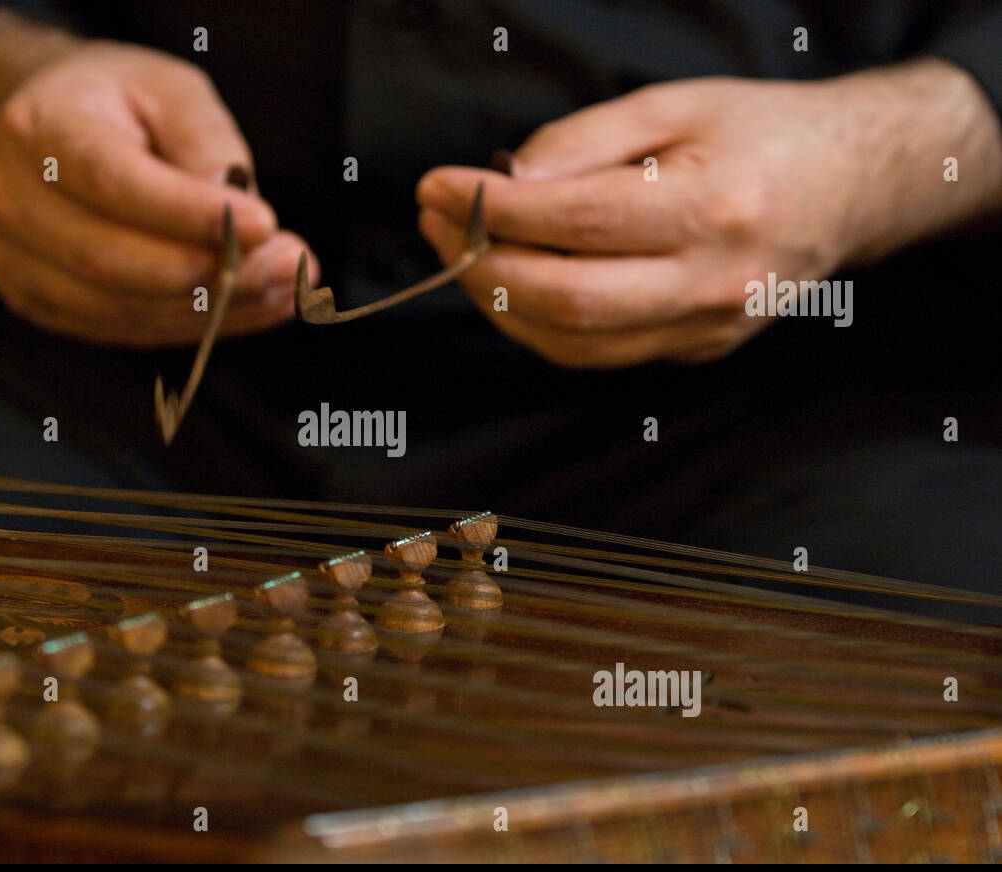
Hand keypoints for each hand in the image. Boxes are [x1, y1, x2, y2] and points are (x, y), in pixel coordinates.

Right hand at [0, 11, 316, 348]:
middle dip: (210, 274)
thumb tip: (237, 210)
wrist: (49, 129)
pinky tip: (245, 307)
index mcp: (38, 129)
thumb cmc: (117, 105)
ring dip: (209, 311)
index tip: (263, 224)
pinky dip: (190, 326)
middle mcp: (9, 198)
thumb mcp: (171, 90)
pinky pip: (120, 329)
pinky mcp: (36, 301)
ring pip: (119, 308)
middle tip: (286, 265)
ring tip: (280, 287)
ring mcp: (13, 260)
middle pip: (112, 260)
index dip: (189, 214)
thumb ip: (206, 142)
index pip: (114, 183)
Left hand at [417, 60, 1001, 366]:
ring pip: (571, 343)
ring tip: (461, 251)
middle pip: (565, 299)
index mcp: (714, 208)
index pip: (574, 221)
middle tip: (435, 223)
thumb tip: (506, 181)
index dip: (491, 208)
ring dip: (497, 302)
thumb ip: (585, 142)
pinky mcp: (696, 353)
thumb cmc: (761, 134)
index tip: (439, 186)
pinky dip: (537, 325)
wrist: (848, 187)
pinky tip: (509, 285)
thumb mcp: (675, 105)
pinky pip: (595, 354)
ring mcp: (705, 330)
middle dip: (480, 264)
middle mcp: (712, 283)